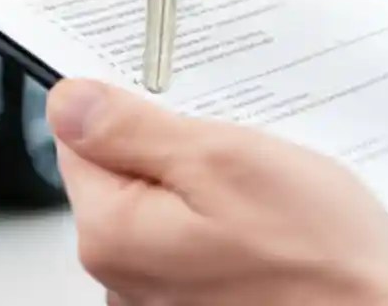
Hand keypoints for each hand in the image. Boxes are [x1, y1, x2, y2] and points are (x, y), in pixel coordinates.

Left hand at [47, 79, 387, 305]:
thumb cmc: (318, 262)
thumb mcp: (225, 161)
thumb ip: (133, 129)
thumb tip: (69, 102)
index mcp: (112, 234)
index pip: (79, 140)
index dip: (130, 109)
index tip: (178, 104)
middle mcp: (122, 278)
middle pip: (123, 175)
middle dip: (177, 150)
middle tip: (239, 153)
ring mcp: (160, 300)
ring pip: (165, 207)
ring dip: (207, 189)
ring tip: (266, 197)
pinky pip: (194, 243)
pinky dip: (225, 226)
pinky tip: (270, 229)